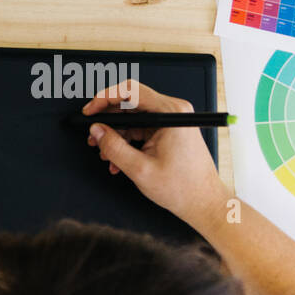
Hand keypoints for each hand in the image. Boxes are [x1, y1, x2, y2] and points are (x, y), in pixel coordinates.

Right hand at [83, 79, 228, 233]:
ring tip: (105, 153)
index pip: (130, 91)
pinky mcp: (170, 131)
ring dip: (116, 134)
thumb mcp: (140, 169)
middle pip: (131, 104)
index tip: (90, 110)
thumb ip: (114, 147)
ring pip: (134, 118)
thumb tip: (96, 131)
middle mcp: (174, 112)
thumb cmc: (184, 188)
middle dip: (108, 121)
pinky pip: (142, 129)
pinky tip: (118, 159)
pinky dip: (128, 141)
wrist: (204, 202)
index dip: (105, 98)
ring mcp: (172, 121)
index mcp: (171, 113)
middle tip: (93, 135)